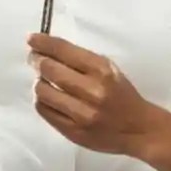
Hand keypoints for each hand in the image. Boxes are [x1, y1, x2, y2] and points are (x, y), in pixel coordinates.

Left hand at [27, 32, 159, 156]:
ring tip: (44, 81)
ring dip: (39, 82)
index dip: (44, 43)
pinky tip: (49, 98)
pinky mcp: (73, 131)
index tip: (32, 39)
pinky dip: (42, 101)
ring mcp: (81, 114)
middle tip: (34, 59)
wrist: (139, 129)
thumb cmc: (122, 95)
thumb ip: (81, 61)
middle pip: (49, 70)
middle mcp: (92, 91)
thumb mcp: (109, 70)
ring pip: (43, 91)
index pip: (64, 51)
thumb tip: (48, 50)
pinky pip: (45, 111)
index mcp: (102, 71)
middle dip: (36, 60)